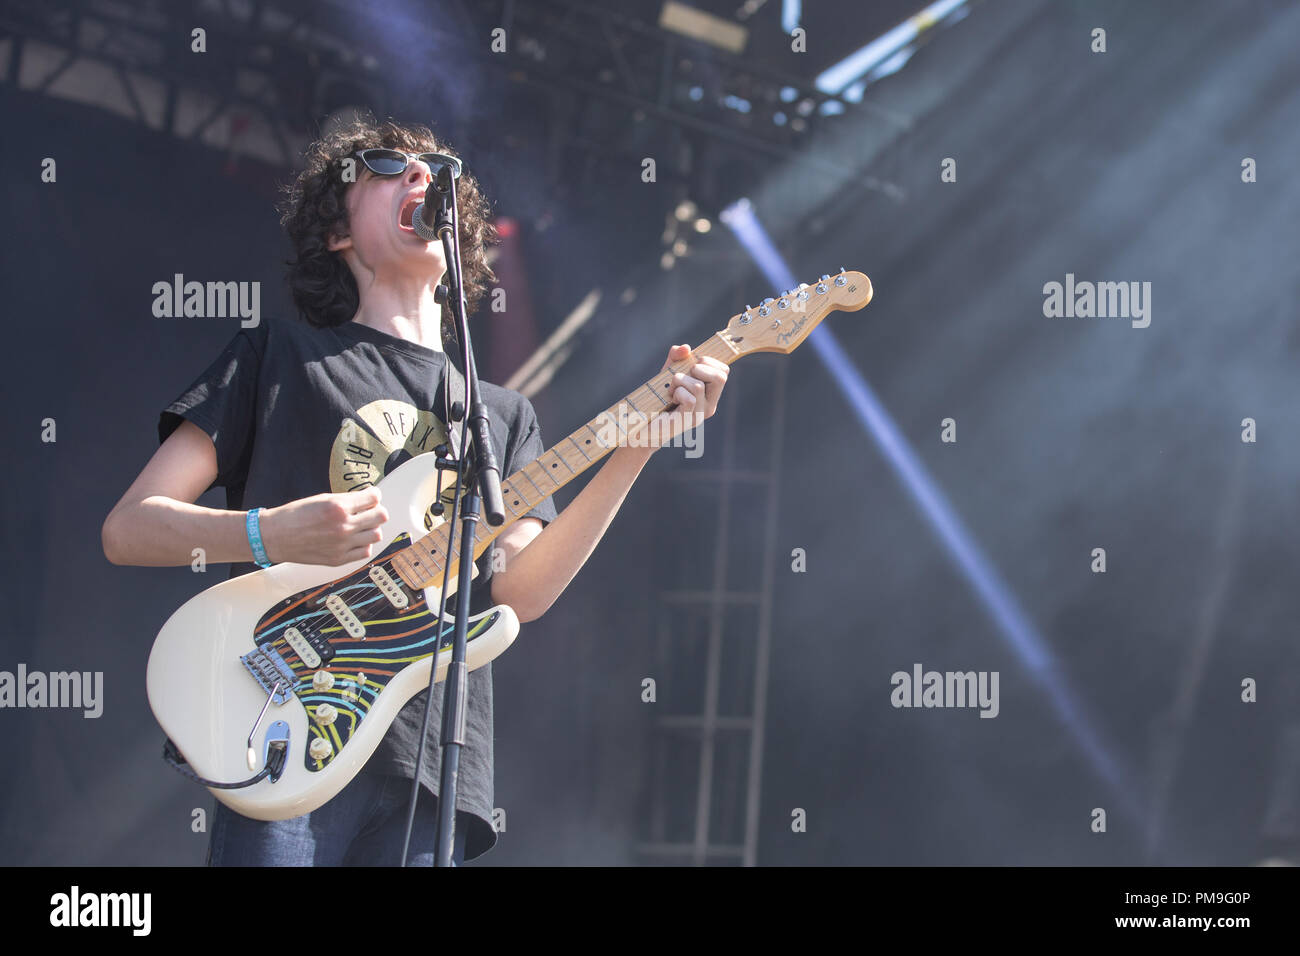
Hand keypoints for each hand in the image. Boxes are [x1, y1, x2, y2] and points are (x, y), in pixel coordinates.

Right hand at [260, 487, 389, 566]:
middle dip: (376, 511)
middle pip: (380, 517)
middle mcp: (343, 526)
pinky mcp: (339, 559)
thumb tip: (368, 500)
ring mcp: (342, 545)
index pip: (374, 498)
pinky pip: (365, 551)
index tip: (371, 496)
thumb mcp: (322, 498)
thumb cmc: (295, 515)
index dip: (374, 496)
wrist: (275, 536)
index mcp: (338, 507)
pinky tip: (352, 539)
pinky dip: (362, 544)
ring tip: (359, 525)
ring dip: (370, 528)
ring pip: (376, 535)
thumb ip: (347, 500)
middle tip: (368, 510)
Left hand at [641, 343, 728, 449]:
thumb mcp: (668, 372)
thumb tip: (686, 348)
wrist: (642, 424)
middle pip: (721, 377)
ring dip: (679, 381)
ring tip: (671, 390)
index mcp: (709, 394)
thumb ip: (677, 357)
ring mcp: (699, 415)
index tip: (691, 364)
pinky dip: (677, 393)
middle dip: (699, 367)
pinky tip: (670, 400)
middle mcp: (709, 405)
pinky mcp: (688, 421)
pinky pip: (689, 398)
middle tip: (682, 374)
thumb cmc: (657, 398)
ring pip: (698, 386)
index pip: (723, 372)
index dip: (709, 361)